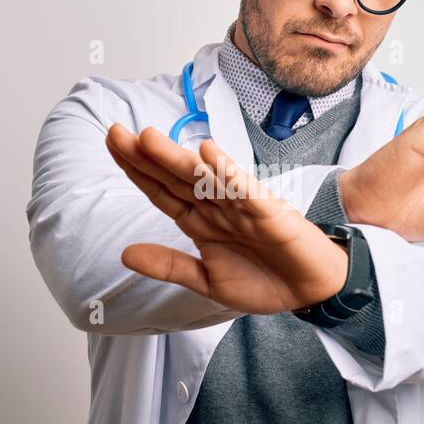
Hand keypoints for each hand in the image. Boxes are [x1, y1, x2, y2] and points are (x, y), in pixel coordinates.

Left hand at [105, 124, 348, 314]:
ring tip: (147, 138)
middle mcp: (216, 207)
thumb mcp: (207, 280)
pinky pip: (243, 189)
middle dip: (145, 155)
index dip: (136, 169)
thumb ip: (168, 266)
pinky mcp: (268, 210)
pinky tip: (208, 153)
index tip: (112, 144)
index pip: (161, 190)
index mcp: (199, 221)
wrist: (310, 291)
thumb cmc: (263, 281)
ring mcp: (241, 205)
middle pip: (175, 177)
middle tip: (114, 132)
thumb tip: (124, 254)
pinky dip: (226, 171)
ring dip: (176, 158)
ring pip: (202, 178)